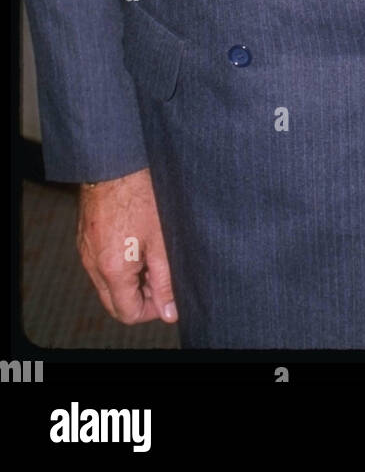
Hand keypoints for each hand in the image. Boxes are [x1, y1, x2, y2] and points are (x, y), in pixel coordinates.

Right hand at [76, 167, 177, 324]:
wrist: (116, 161)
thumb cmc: (142, 195)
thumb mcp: (162, 240)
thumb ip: (166, 280)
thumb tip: (170, 312)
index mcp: (113, 269)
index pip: (127, 313)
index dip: (151, 309)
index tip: (168, 293)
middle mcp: (93, 264)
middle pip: (114, 302)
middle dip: (140, 297)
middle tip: (162, 275)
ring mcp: (86, 251)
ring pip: (107, 284)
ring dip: (129, 279)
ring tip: (153, 253)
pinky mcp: (85, 238)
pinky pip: (100, 264)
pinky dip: (118, 264)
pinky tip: (137, 241)